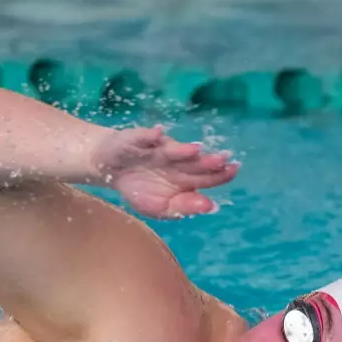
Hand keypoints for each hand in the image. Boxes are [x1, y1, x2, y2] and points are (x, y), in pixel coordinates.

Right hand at [90, 125, 238, 218]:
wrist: (108, 169)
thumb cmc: (139, 188)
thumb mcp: (160, 208)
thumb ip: (184, 207)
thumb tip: (211, 206)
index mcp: (184, 177)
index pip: (205, 176)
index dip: (220, 174)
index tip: (234, 170)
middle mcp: (174, 160)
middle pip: (193, 162)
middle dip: (206, 161)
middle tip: (222, 159)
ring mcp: (156, 149)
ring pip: (171, 149)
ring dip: (182, 150)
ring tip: (194, 150)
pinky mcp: (135, 140)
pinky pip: (143, 137)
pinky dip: (149, 136)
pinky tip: (157, 134)